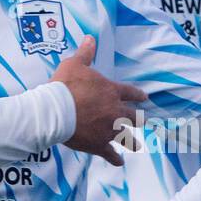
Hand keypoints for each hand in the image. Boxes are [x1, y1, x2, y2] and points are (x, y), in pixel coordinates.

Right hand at [52, 35, 147, 165]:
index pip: (130, 92)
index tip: (145, 98)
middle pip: (134, 117)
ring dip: (131, 142)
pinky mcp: (98, 144)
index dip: (138, 95)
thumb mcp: (74, 64)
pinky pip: (110, 154)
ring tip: (136, 146)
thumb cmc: (64, 85)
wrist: (55, 111)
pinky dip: (115, 159)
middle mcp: (115, 111)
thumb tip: (90, 37)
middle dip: (139, 119)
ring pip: (127, 138)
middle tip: (143, 121)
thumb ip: (85, 53)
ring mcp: (108, 129)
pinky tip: (119, 162)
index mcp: (111, 91)